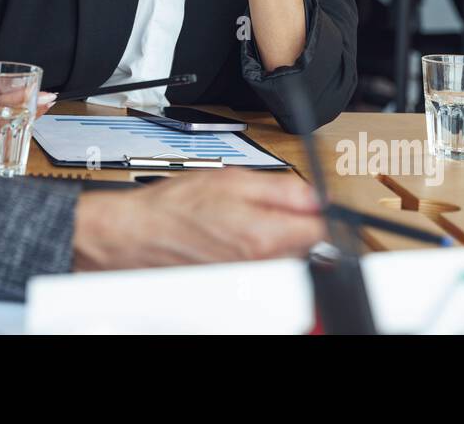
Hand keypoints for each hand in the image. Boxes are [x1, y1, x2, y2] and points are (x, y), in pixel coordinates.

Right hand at [71, 168, 323, 269]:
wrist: (141, 235)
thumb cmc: (176, 209)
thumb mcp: (234, 179)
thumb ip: (283, 188)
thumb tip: (317, 195)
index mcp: (266, 236)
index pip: (322, 228)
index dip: (316, 208)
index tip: (304, 199)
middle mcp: (264, 265)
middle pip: (307, 243)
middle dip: (295, 221)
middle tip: (266, 203)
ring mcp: (253, 279)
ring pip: (286, 255)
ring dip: (276, 235)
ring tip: (244, 217)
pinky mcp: (241, 285)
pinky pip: (265, 265)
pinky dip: (257, 249)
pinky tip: (234, 233)